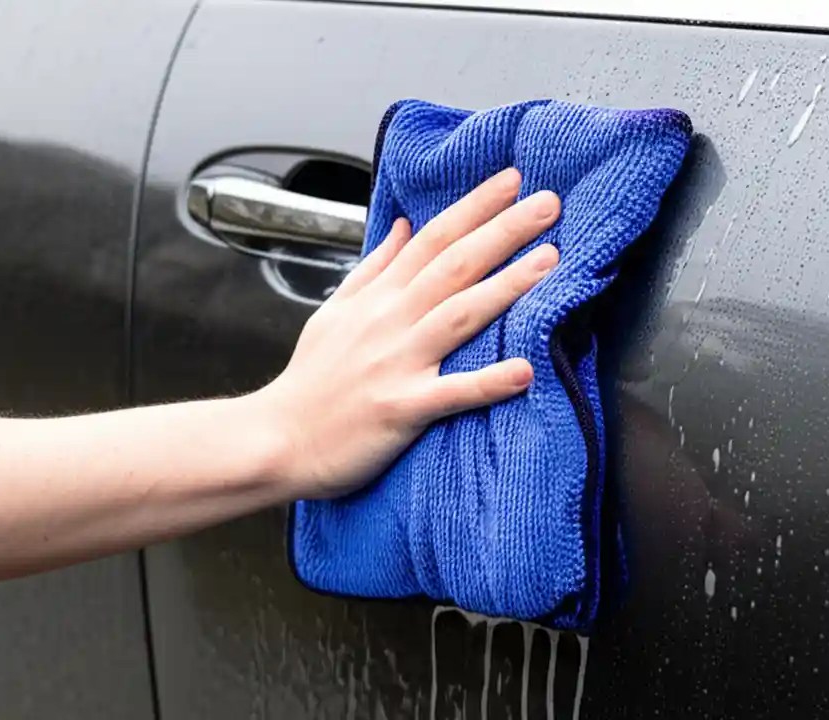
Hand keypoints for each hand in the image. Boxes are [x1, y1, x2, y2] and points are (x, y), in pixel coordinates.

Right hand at [250, 168, 560, 498]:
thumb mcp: (335, 311)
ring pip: (459, 315)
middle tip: (548, 202)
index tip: (513, 180)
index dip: (474, 207)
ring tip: (550, 262)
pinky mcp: (401, 408)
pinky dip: (488, 382)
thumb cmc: (311, 381)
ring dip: (507, 287)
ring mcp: (397, 364)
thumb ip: (375, 268)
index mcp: (379, 298)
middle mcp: (391, 322)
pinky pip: (451, 393)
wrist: (277, 440)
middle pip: (454, 264)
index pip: (432, 238)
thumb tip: (404, 226)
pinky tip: (526, 371)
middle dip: (503, 230)